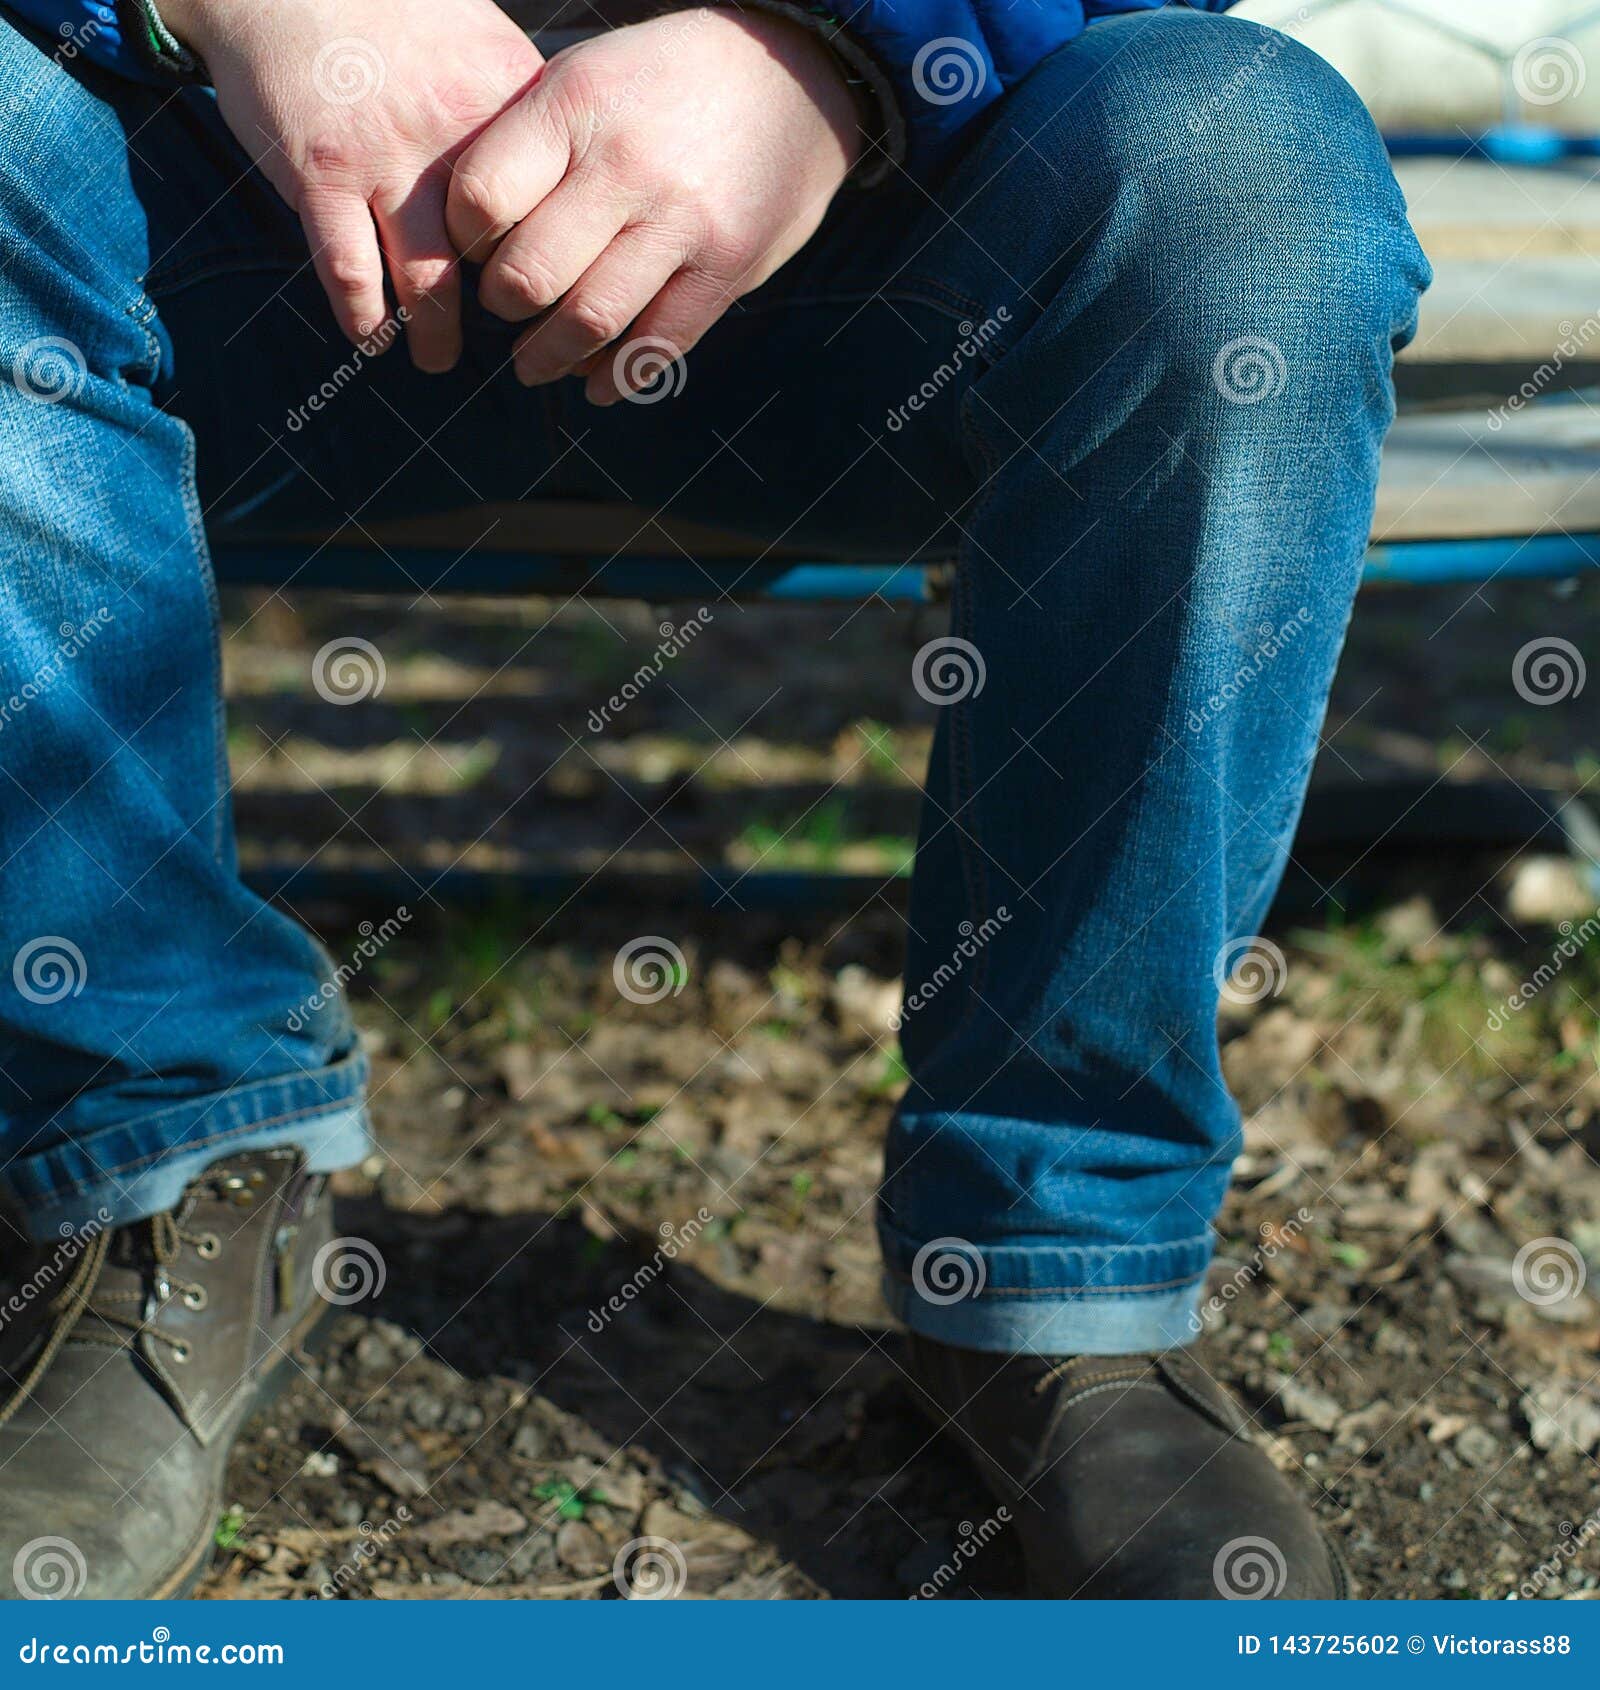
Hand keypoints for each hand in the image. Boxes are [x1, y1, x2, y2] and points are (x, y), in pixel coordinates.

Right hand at [160, 0, 543, 370]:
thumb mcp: (480, 41)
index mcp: (505, 105)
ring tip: (440, 360)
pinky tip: (372, 335)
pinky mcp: (323, 176)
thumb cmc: (390, 15)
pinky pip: (351, 272)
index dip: (558, 268)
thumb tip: (568, 186)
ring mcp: (384, 160)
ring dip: (436, 335)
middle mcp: (452, 138)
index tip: (557, 301)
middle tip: (508, 351)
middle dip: (506, 319)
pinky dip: (363, 316)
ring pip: (428, 281)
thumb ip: (522, 115)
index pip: (552, 212)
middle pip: (499, 258)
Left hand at [446, 7, 859, 402]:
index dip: (464, 240)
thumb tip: (469, 232)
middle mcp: (626, 167)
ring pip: (590, 320)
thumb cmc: (665, 83)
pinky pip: (659, 345)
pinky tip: (595, 384)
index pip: (483, 199)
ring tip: (534, 365)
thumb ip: (532, 145)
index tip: (475, 251)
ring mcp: (681, 223)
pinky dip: (617, 377)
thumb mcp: (588, 77)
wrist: (791, 76)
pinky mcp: (726, 268)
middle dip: (504, 307)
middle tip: (506, 310)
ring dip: (549, 358)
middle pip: (530, 274)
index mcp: (576, 109)